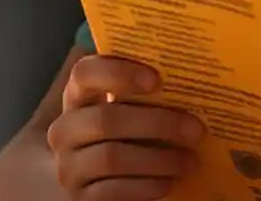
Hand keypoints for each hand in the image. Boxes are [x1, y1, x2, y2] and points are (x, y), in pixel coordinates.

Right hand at [46, 55, 205, 199]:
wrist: (102, 182)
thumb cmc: (128, 135)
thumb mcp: (128, 111)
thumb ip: (144, 95)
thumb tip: (190, 83)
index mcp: (77, 97)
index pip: (84, 73)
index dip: (117, 73)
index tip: (156, 80)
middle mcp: (64, 130)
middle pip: (105, 120)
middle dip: (156, 123)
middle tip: (196, 130)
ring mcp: (68, 167)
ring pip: (111, 158)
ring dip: (159, 159)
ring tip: (191, 160)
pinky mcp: (80, 199)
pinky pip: (114, 191)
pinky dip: (147, 186)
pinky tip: (170, 182)